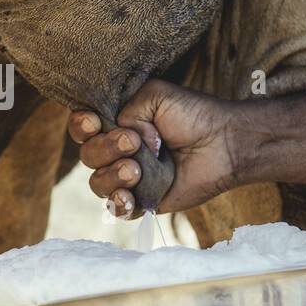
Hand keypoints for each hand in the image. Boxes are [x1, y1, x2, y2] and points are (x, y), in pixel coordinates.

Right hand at [68, 78, 237, 216]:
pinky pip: (116, 210)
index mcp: (117, 124)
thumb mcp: (154, 95)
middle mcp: (117, 152)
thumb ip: (123, 108)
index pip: (83, 128)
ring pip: (97, 184)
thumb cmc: (193, 115)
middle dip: (105, 149)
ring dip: (112, 175)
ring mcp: (128, 179)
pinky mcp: (143, 202)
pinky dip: (118, 203)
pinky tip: (130, 196)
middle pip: (87, 156)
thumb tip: (117, 134)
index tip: (96, 122)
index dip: (82, 127)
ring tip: (136, 170)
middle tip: (134, 142)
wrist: (224, 144)